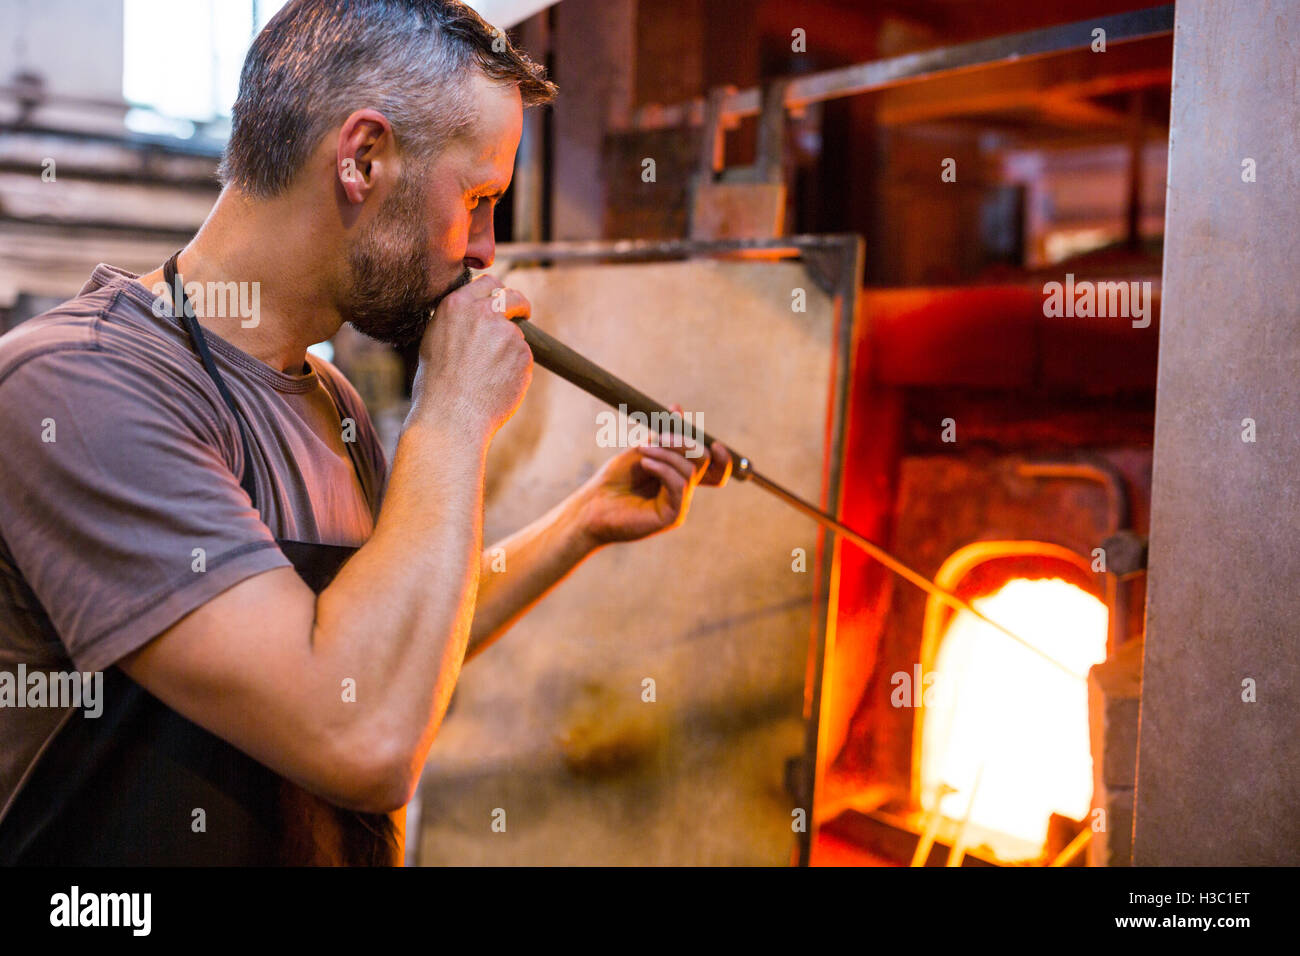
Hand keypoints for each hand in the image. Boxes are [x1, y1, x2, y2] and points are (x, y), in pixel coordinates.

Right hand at [409, 275, 532, 434]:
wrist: (451, 417)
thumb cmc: (436, 386)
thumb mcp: (435, 341)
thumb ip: (459, 322)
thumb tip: (476, 318)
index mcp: (457, 305)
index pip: (487, 283)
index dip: (497, 293)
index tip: (504, 301)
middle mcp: (484, 313)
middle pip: (512, 297)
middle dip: (519, 305)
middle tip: (523, 314)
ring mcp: (507, 333)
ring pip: (517, 335)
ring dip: (510, 350)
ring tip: (488, 378)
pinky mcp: (524, 354)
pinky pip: (524, 359)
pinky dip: (515, 370)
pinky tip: (497, 386)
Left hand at [576, 403, 732, 545]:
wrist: (592, 505)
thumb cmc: (614, 480)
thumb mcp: (642, 451)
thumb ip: (662, 435)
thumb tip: (677, 410)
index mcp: (678, 477)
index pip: (712, 469)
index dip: (721, 458)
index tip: (715, 442)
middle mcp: (682, 491)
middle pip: (703, 463)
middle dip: (684, 443)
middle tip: (657, 437)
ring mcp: (679, 504)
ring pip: (689, 471)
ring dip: (667, 454)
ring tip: (642, 450)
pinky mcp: (672, 516)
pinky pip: (679, 486)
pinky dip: (664, 469)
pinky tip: (645, 463)